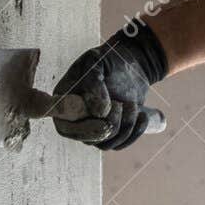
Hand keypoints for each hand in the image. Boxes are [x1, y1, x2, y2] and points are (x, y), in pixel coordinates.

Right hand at [53, 26, 167, 150]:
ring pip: (106, 142)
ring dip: (124, 124)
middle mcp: (73, 121)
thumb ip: (92, 83)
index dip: (83, 127)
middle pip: (89, 139)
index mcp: (62, 103)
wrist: (129, 63)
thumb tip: (99, 113)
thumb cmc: (107, 59)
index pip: (65, 127)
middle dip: (109, 123)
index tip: (104, 115)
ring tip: (131, 103)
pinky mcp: (109, 135)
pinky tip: (143, 115)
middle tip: (121, 104)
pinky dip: (134, 131)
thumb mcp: (95, 61)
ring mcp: (91, 130)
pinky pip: (120, 145)